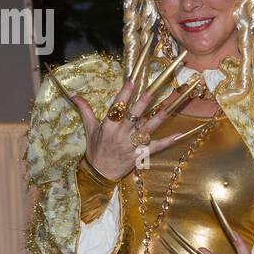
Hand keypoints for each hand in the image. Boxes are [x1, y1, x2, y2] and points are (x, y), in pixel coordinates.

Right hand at [53, 61, 200, 181]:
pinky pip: (156, 147)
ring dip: (159, 118)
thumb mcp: (90, 129)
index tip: (132, 80)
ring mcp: (131, 145)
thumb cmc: (96, 150)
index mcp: (108, 126)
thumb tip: (75, 95)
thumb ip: (85, 111)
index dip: (125, 93)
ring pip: (147, 129)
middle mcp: (120, 134)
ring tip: (170, 106)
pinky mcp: (140, 155)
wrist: (99, 174)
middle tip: (153, 89)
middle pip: (133, 115)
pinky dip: (167, 141)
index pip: (117, 107)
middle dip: (143, 102)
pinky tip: (178, 134)